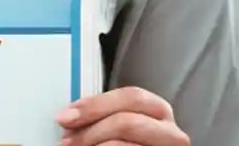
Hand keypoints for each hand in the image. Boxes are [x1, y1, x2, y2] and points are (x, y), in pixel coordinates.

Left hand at [56, 87, 189, 145]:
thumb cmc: (126, 140)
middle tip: (67, 140)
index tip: (67, 115)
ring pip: (124, 145)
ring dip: (94, 145)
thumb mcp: (114, 125)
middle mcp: (171, 133)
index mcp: (158, 112)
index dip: (96, 104)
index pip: (132, 97)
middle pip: (128, 122)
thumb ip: (101, 116)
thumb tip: (70, 116)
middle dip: (92, 130)